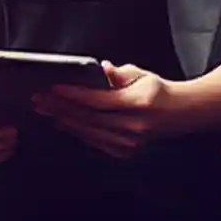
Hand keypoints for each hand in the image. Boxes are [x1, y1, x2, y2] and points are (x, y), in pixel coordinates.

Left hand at [31, 62, 178, 158]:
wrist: (179, 113)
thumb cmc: (158, 91)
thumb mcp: (141, 75)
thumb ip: (119, 73)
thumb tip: (100, 69)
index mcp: (137, 103)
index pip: (97, 100)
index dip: (72, 95)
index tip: (54, 89)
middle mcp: (133, 126)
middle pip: (88, 118)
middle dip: (61, 108)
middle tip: (41, 100)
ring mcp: (130, 142)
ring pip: (89, 133)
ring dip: (65, 121)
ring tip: (47, 111)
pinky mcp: (126, 151)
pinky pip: (96, 142)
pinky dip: (78, 132)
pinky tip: (64, 124)